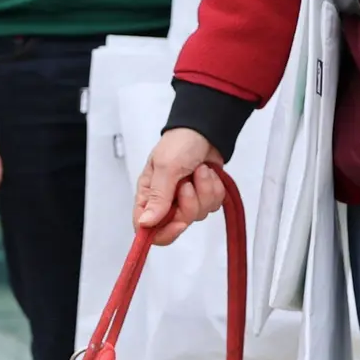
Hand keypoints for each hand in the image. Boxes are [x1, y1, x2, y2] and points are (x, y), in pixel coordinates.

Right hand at [136, 128, 226, 244]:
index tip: (179, 222)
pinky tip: (209, 173)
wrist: (206, 128)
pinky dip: (214, 189)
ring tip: (200, 171)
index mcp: (148, 194)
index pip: (147, 228)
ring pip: (198, 214)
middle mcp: (165, 201)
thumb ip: (157, 197)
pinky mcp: (203, 196)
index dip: (163, 231)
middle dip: (189, 205)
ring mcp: (185, 200)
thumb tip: (146, 222)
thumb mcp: (166, 167)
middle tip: (188, 185)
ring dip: (204, 191)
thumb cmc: (180, 142)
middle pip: (176, 224)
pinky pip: (212, 205)